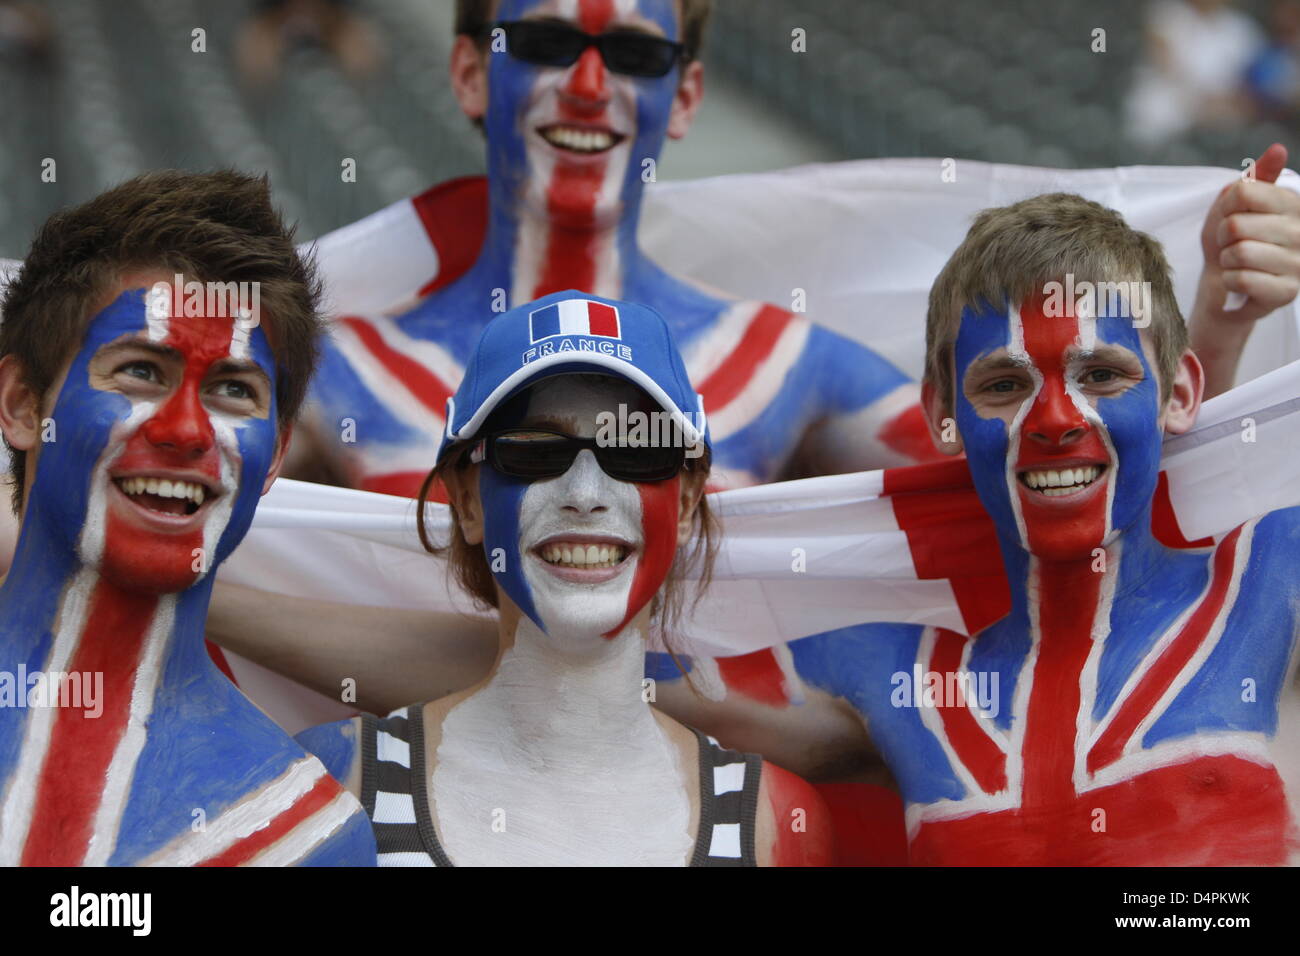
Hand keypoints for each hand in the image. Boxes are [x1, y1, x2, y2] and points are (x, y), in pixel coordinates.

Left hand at [1189, 143, 1299, 397]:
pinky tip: (1239, 281)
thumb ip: (1252, 181)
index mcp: (1291, 205)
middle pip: (1237, 224)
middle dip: (1223, 237)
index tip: (1232, 218)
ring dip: (1226, 260)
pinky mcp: (1287, 292)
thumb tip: (1278, 150)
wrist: (1225, 289)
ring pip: (1239, 253)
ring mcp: (1298, 263)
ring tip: (1236, 263)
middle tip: (1231, 246)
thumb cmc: (1229, 244)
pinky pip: (1240, 278)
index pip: (1246, 191)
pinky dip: (1229, 281)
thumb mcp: (1232, 208)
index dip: (1226, 207)